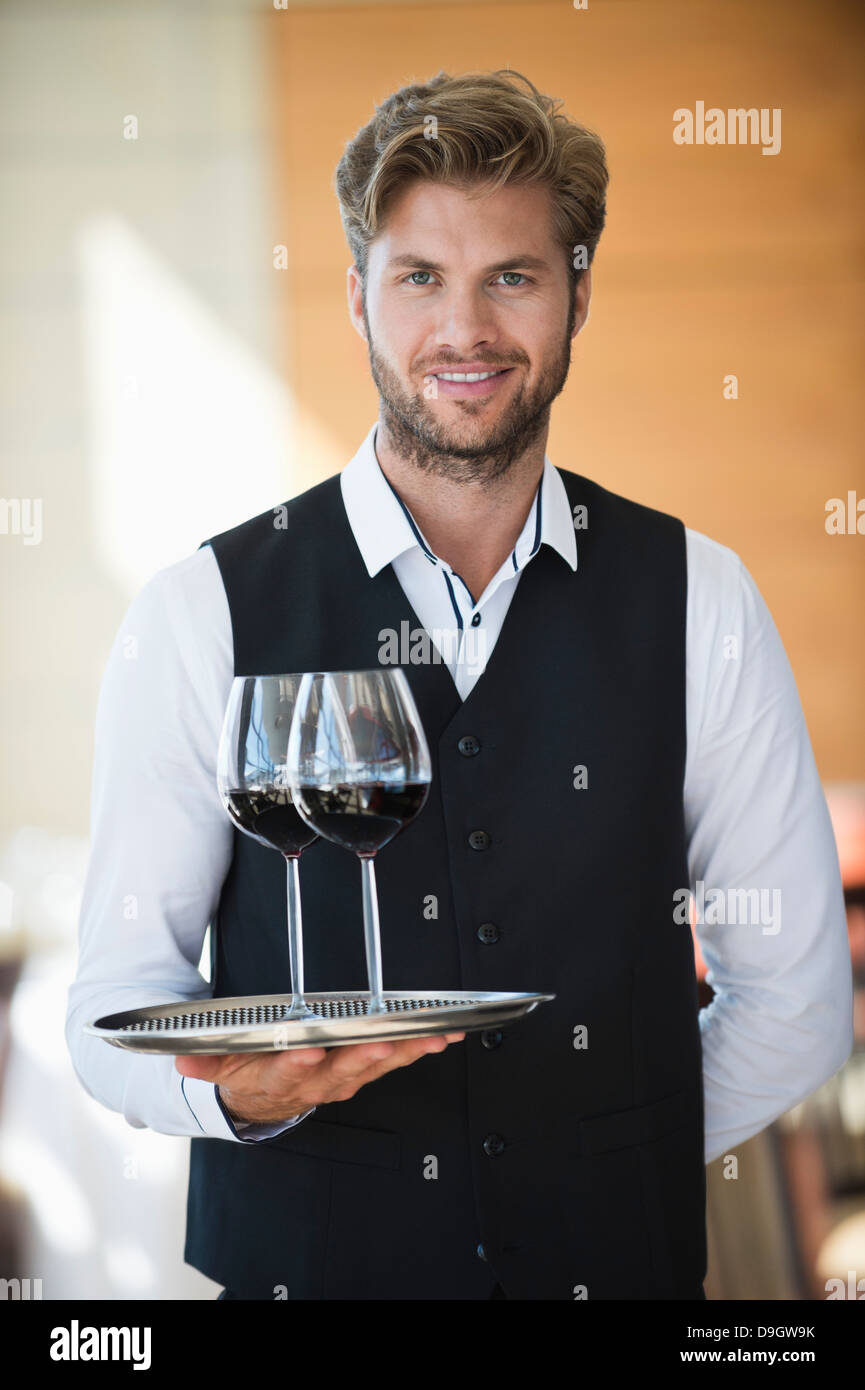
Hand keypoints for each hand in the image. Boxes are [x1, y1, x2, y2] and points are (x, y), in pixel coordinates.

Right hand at [175, 1032, 465, 1125]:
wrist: (265, 1103)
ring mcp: (345, 1079)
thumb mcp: (219, 1069)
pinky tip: (442, 1037)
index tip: (307, 1051)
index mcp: (281, 1079)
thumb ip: (204, 1063)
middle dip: (364, 1057)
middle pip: (342, 1070)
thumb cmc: (249, 1074)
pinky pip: (394, 1060)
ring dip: (404, 1053)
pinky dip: (419, 1049)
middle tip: (382, 1043)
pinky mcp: (364, 1071)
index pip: (287, 1072)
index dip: (298, 1063)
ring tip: (429, 1037)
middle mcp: (318, 1083)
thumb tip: (179, 1058)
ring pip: (376, 1066)